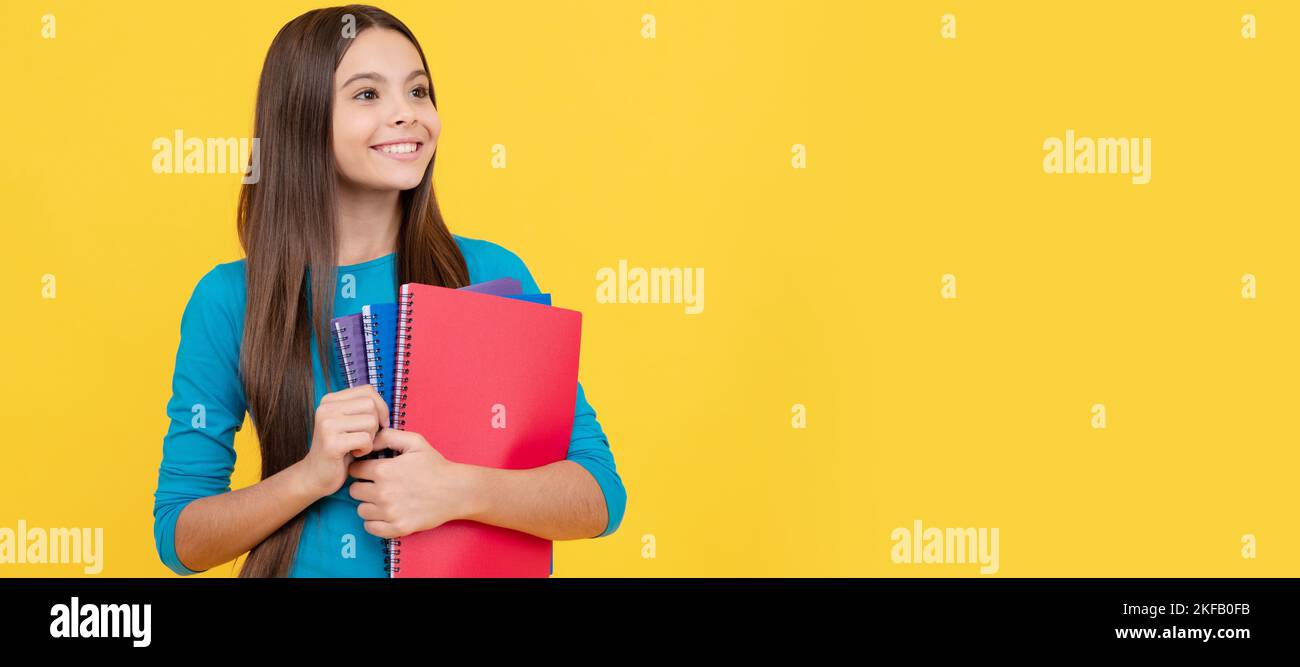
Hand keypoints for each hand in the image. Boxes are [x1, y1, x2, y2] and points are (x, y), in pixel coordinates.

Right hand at [298, 385, 388, 497]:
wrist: (316, 475)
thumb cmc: (340, 448)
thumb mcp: (349, 422)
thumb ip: (362, 408)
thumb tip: (385, 407)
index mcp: (330, 400)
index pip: (368, 390)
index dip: (380, 406)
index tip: (379, 423)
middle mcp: (326, 409)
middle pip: (371, 405)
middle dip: (375, 424)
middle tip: (364, 437)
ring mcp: (327, 425)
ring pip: (371, 421)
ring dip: (370, 437)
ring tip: (357, 445)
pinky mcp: (331, 443)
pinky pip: (365, 439)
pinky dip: (366, 449)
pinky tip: (354, 454)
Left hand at [347, 429, 479, 538]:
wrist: (456, 491)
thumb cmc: (435, 465)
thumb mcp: (415, 442)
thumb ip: (388, 436)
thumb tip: (368, 440)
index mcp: (383, 470)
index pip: (354, 470)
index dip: (362, 468)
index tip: (372, 469)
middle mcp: (383, 493)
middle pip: (354, 491)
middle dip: (364, 486)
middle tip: (379, 485)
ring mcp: (389, 513)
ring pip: (361, 510)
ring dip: (369, 504)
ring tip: (384, 499)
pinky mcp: (397, 528)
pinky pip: (370, 527)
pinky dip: (374, 522)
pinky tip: (385, 513)